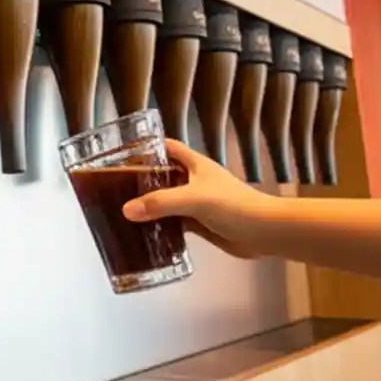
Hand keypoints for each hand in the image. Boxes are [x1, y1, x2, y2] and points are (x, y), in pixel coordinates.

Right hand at [123, 139, 276, 259]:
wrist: (264, 232)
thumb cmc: (233, 206)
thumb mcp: (194, 199)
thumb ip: (160, 203)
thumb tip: (126, 210)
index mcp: (195, 165)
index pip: (168, 148)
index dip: (148, 148)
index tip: (123, 155)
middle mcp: (194, 181)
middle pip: (163, 175)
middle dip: (142, 180)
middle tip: (115, 188)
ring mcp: (197, 203)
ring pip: (167, 201)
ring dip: (150, 206)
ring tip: (123, 212)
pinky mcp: (200, 223)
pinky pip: (174, 222)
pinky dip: (161, 226)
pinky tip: (144, 233)